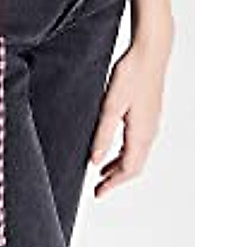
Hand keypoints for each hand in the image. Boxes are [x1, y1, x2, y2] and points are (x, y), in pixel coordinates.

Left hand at [88, 36, 171, 197]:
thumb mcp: (111, 105)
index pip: (129, 170)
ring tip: (103, 169)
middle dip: (116, 178)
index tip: (98, 193)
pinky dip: (126, 151)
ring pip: (137, 153)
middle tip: (99, 186)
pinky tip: (115, 143)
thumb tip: (95, 161)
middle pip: (134, 165)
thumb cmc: (131, 75)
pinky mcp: (150, 113)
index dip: (113, 184)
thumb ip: (103, 134)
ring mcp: (152, 123)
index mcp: (141, 134)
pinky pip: (139, 141)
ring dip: (120, 164)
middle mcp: (150, 132)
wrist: (150, 53)